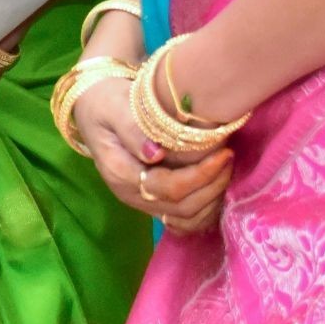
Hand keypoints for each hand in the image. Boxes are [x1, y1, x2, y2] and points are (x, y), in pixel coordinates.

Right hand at [69, 71, 233, 231]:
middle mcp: (131, 194)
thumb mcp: (113, 106)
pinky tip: (215, 188)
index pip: (168, 188)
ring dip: (212, 201)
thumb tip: (155, 154)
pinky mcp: (152, 201)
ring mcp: (142, 201)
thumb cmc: (106, 102)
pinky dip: (205, 211)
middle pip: (181, 208)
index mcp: (121, 173)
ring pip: (186, 219)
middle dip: (212, 187)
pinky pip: (183, 221)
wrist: (94, 107)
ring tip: (225, 171)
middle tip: (229, 158)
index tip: (224, 153)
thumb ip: (131, 128)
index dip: (201, 175)